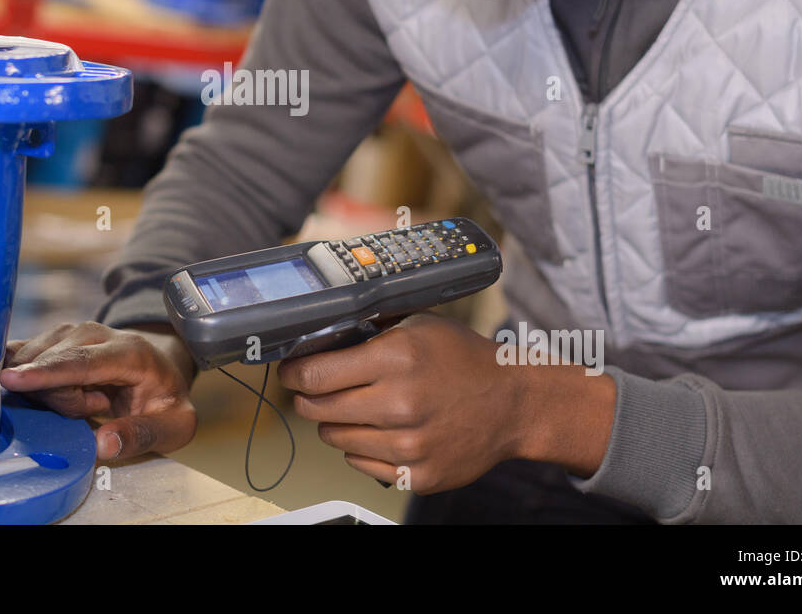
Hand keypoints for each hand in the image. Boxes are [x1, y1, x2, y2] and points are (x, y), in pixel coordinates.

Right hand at [0, 321, 197, 460]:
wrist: (162, 372)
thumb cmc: (166, 402)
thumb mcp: (174, 427)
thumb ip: (142, 435)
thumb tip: (102, 445)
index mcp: (132, 352)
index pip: (83, 361)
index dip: (47, 372)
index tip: (11, 380)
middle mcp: (100, 333)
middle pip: (54, 362)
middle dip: (63, 399)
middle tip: (98, 407)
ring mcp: (75, 331)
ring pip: (35, 358)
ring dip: (51, 391)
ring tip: (86, 399)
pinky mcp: (56, 338)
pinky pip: (25, 353)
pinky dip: (29, 376)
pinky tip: (45, 386)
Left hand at [277, 312, 614, 493]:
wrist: (513, 403)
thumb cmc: (463, 359)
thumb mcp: (418, 325)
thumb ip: (368, 329)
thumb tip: (316, 337)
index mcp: (397, 358)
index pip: (316, 374)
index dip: (293, 373)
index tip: (289, 371)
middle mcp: (401, 403)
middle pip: (317, 410)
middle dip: (308, 398)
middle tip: (313, 389)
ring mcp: (410, 444)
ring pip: (335, 438)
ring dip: (335, 423)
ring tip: (360, 407)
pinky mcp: (418, 475)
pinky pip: (361, 464)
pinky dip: (363, 448)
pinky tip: (384, 430)